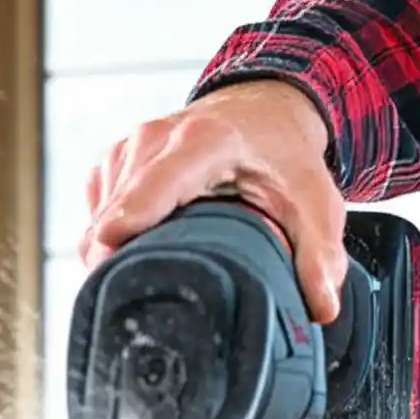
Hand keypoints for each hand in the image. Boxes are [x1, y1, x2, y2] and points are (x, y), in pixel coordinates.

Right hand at [79, 79, 347, 323]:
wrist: (263, 109)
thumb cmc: (286, 155)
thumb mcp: (315, 200)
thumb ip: (321, 254)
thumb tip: (321, 309)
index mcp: (206, 141)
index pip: (154, 183)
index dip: (127, 221)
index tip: (107, 258)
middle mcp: (157, 137)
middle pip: (118, 209)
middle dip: (121, 259)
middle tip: (146, 304)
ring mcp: (130, 146)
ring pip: (102, 214)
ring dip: (121, 252)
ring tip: (160, 277)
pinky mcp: (115, 160)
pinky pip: (98, 210)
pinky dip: (114, 236)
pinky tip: (147, 251)